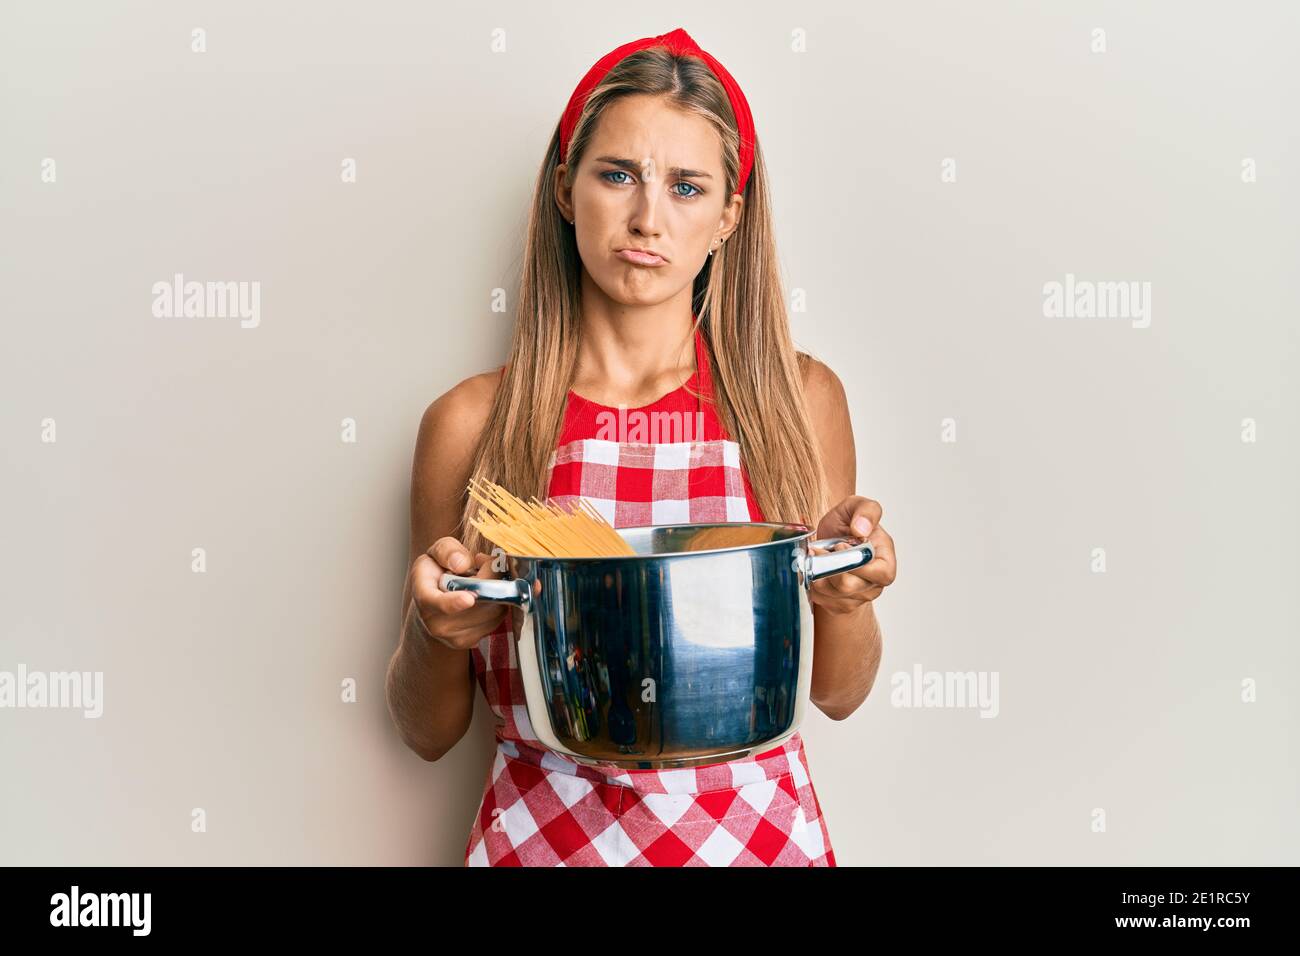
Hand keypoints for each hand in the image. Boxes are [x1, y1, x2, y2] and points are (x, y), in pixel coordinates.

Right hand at [406, 537, 507, 650]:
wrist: (431, 607)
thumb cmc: (434, 576)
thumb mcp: (435, 553)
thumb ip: (447, 551)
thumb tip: (462, 564)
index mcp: (424, 597)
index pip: (437, 603)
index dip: (454, 602)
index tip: (468, 598)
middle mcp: (436, 623)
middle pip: (477, 604)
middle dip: (490, 578)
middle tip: (482, 563)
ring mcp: (453, 637)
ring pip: (493, 611)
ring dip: (497, 590)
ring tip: (481, 580)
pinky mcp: (470, 641)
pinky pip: (498, 619)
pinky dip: (498, 603)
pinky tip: (485, 595)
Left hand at [808, 495, 896, 613]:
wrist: (831, 541)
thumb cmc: (848, 524)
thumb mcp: (857, 506)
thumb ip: (866, 511)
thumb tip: (861, 529)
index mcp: (886, 562)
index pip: (880, 573)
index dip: (857, 562)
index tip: (839, 545)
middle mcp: (874, 584)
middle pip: (849, 586)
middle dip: (828, 566)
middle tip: (817, 549)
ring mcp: (857, 597)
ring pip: (831, 593)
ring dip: (817, 573)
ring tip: (815, 556)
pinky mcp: (839, 605)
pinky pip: (822, 599)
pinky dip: (813, 582)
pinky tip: (815, 569)